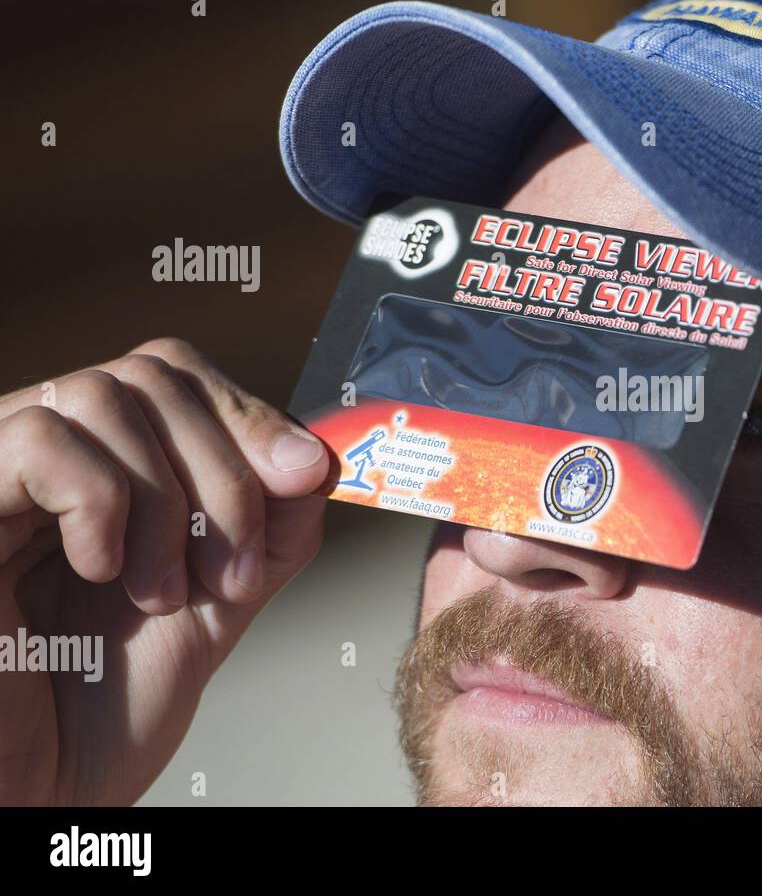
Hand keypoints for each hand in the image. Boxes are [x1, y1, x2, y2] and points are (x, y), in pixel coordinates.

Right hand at [0, 338, 327, 804]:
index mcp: (104, 470)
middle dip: (225, 469)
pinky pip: (41, 441)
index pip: (176, 375)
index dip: (248, 414)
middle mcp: (45, 461)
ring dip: (167, 501)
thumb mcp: (217, 604)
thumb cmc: (104, 711)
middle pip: (151, 374)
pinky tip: (101, 570)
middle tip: (230, 570)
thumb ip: (270, 528)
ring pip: (102, 395)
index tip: (304, 476)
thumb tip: (318, 453)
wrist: (38, 794)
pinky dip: (100, 504)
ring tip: (159, 592)